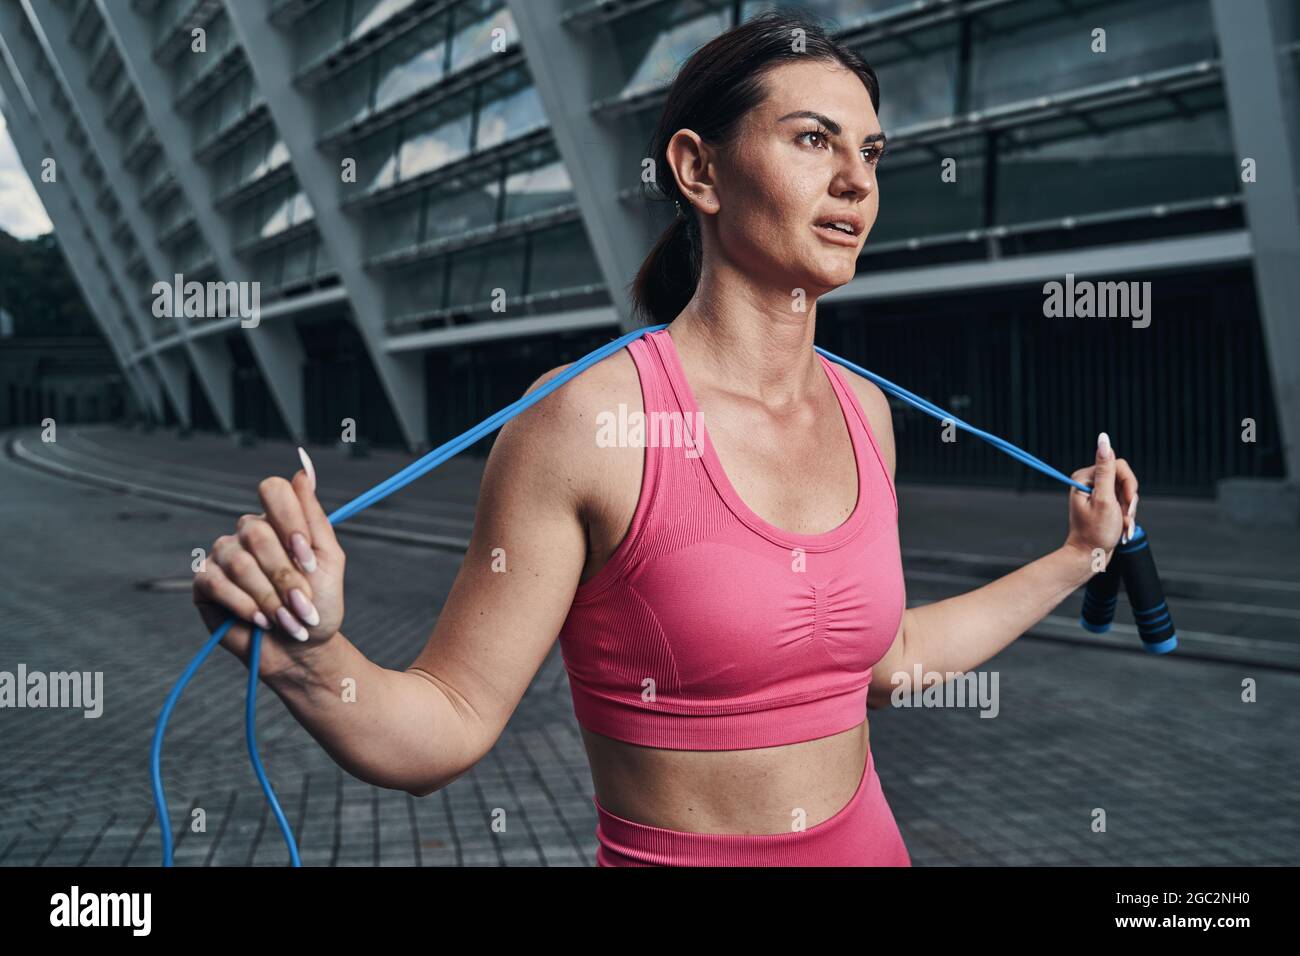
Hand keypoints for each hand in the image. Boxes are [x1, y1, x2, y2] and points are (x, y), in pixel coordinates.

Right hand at [192, 447, 345, 676]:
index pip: (273, 490)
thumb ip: (314, 517)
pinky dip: (244, 605)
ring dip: (269, 597)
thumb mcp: (328, 561)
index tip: (306, 556)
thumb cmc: (317, 606)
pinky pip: (217, 582)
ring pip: (239, 561)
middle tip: (302, 605)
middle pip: (256, 532)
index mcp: (279, 521)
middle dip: (285, 575)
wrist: (301, 651)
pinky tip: (259, 620)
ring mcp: (223, 555)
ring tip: (286, 620)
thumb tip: (303, 469)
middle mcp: (248, 532)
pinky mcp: (205, 582)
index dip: (289, 520)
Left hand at [1064, 432, 1138, 566]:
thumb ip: (1106, 470)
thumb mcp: (1104, 499)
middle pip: (1124, 478)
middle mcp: (1089, 482)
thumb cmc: (1096, 531)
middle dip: (1128, 499)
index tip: (1125, 502)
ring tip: (1121, 525)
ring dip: (1129, 510)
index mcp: (1084, 477)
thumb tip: (1104, 440)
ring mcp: (1097, 493)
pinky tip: (1122, 527)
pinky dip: (1126, 515)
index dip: (1127, 484)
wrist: (1090, 556)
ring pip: (1126, 491)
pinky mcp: (1104, 503)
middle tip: (1124, 517)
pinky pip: (1124, 502)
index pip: (1118, 465)